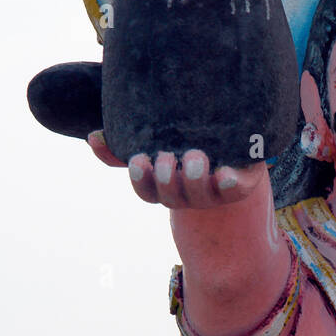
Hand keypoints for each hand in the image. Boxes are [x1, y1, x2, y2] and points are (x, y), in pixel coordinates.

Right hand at [87, 131, 266, 207]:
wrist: (232, 141)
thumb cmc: (185, 140)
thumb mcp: (153, 138)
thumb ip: (122, 142)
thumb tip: (93, 137)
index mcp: (166, 185)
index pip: (147, 192)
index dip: (142, 181)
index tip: (139, 161)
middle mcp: (189, 193)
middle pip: (172, 198)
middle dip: (167, 180)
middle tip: (167, 157)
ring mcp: (216, 192)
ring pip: (202, 196)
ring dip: (195, 180)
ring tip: (195, 156)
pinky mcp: (243, 183)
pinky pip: (237, 191)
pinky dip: (231, 184)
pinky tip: (227, 174)